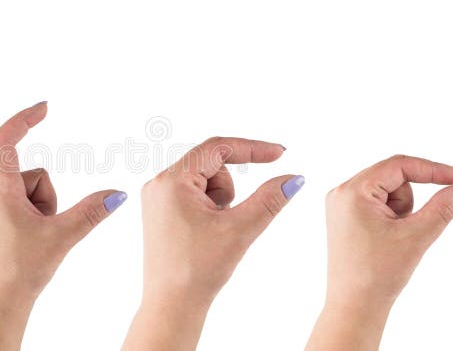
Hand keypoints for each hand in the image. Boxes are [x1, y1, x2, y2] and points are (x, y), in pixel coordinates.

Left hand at [0, 102, 126, 350]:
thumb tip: (118, 194)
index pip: (4, 140)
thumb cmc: (20, 271)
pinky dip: (37, 219)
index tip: (45, 108)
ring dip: (44, 211)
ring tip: (36, 241)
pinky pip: (25, 207)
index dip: (23, 119)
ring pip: (33, 193)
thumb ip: (92, 211)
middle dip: (50, 196)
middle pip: (34, 174)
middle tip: (44, 229)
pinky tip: (32, 245)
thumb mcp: (63, 236)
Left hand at [123, 137, 302, 350]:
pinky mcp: (160, 211)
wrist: (172, 304)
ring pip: (205, 181)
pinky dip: (210, 208)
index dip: (252, 149)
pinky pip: (194, 194)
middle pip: (211, 164)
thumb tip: (295, 178)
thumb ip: (270, 199)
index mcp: (171, 181)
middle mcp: (158, 183)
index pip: (217, 147)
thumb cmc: (200, 269)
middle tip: (229, 220)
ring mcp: (157, 197)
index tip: (280, 154)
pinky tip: (205, 235)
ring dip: (221, 200)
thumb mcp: (241, 229)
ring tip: (214, 231)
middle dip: (230, 189)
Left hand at [306, 155, 452, 349]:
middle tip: (407, 229)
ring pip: (388, 192)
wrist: (355, 303)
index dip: (433, 169)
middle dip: (409, 202)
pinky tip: (386, 240)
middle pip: (393, 178)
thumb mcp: (417, 235)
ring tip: (393, 238)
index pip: (399, 165)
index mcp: (352, 191)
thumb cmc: (378, 272)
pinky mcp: (345, 215)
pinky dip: (391, 217)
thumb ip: (442, 207)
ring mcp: (341, 203)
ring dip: (401, 211)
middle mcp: (341, 192)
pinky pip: (378, 204)